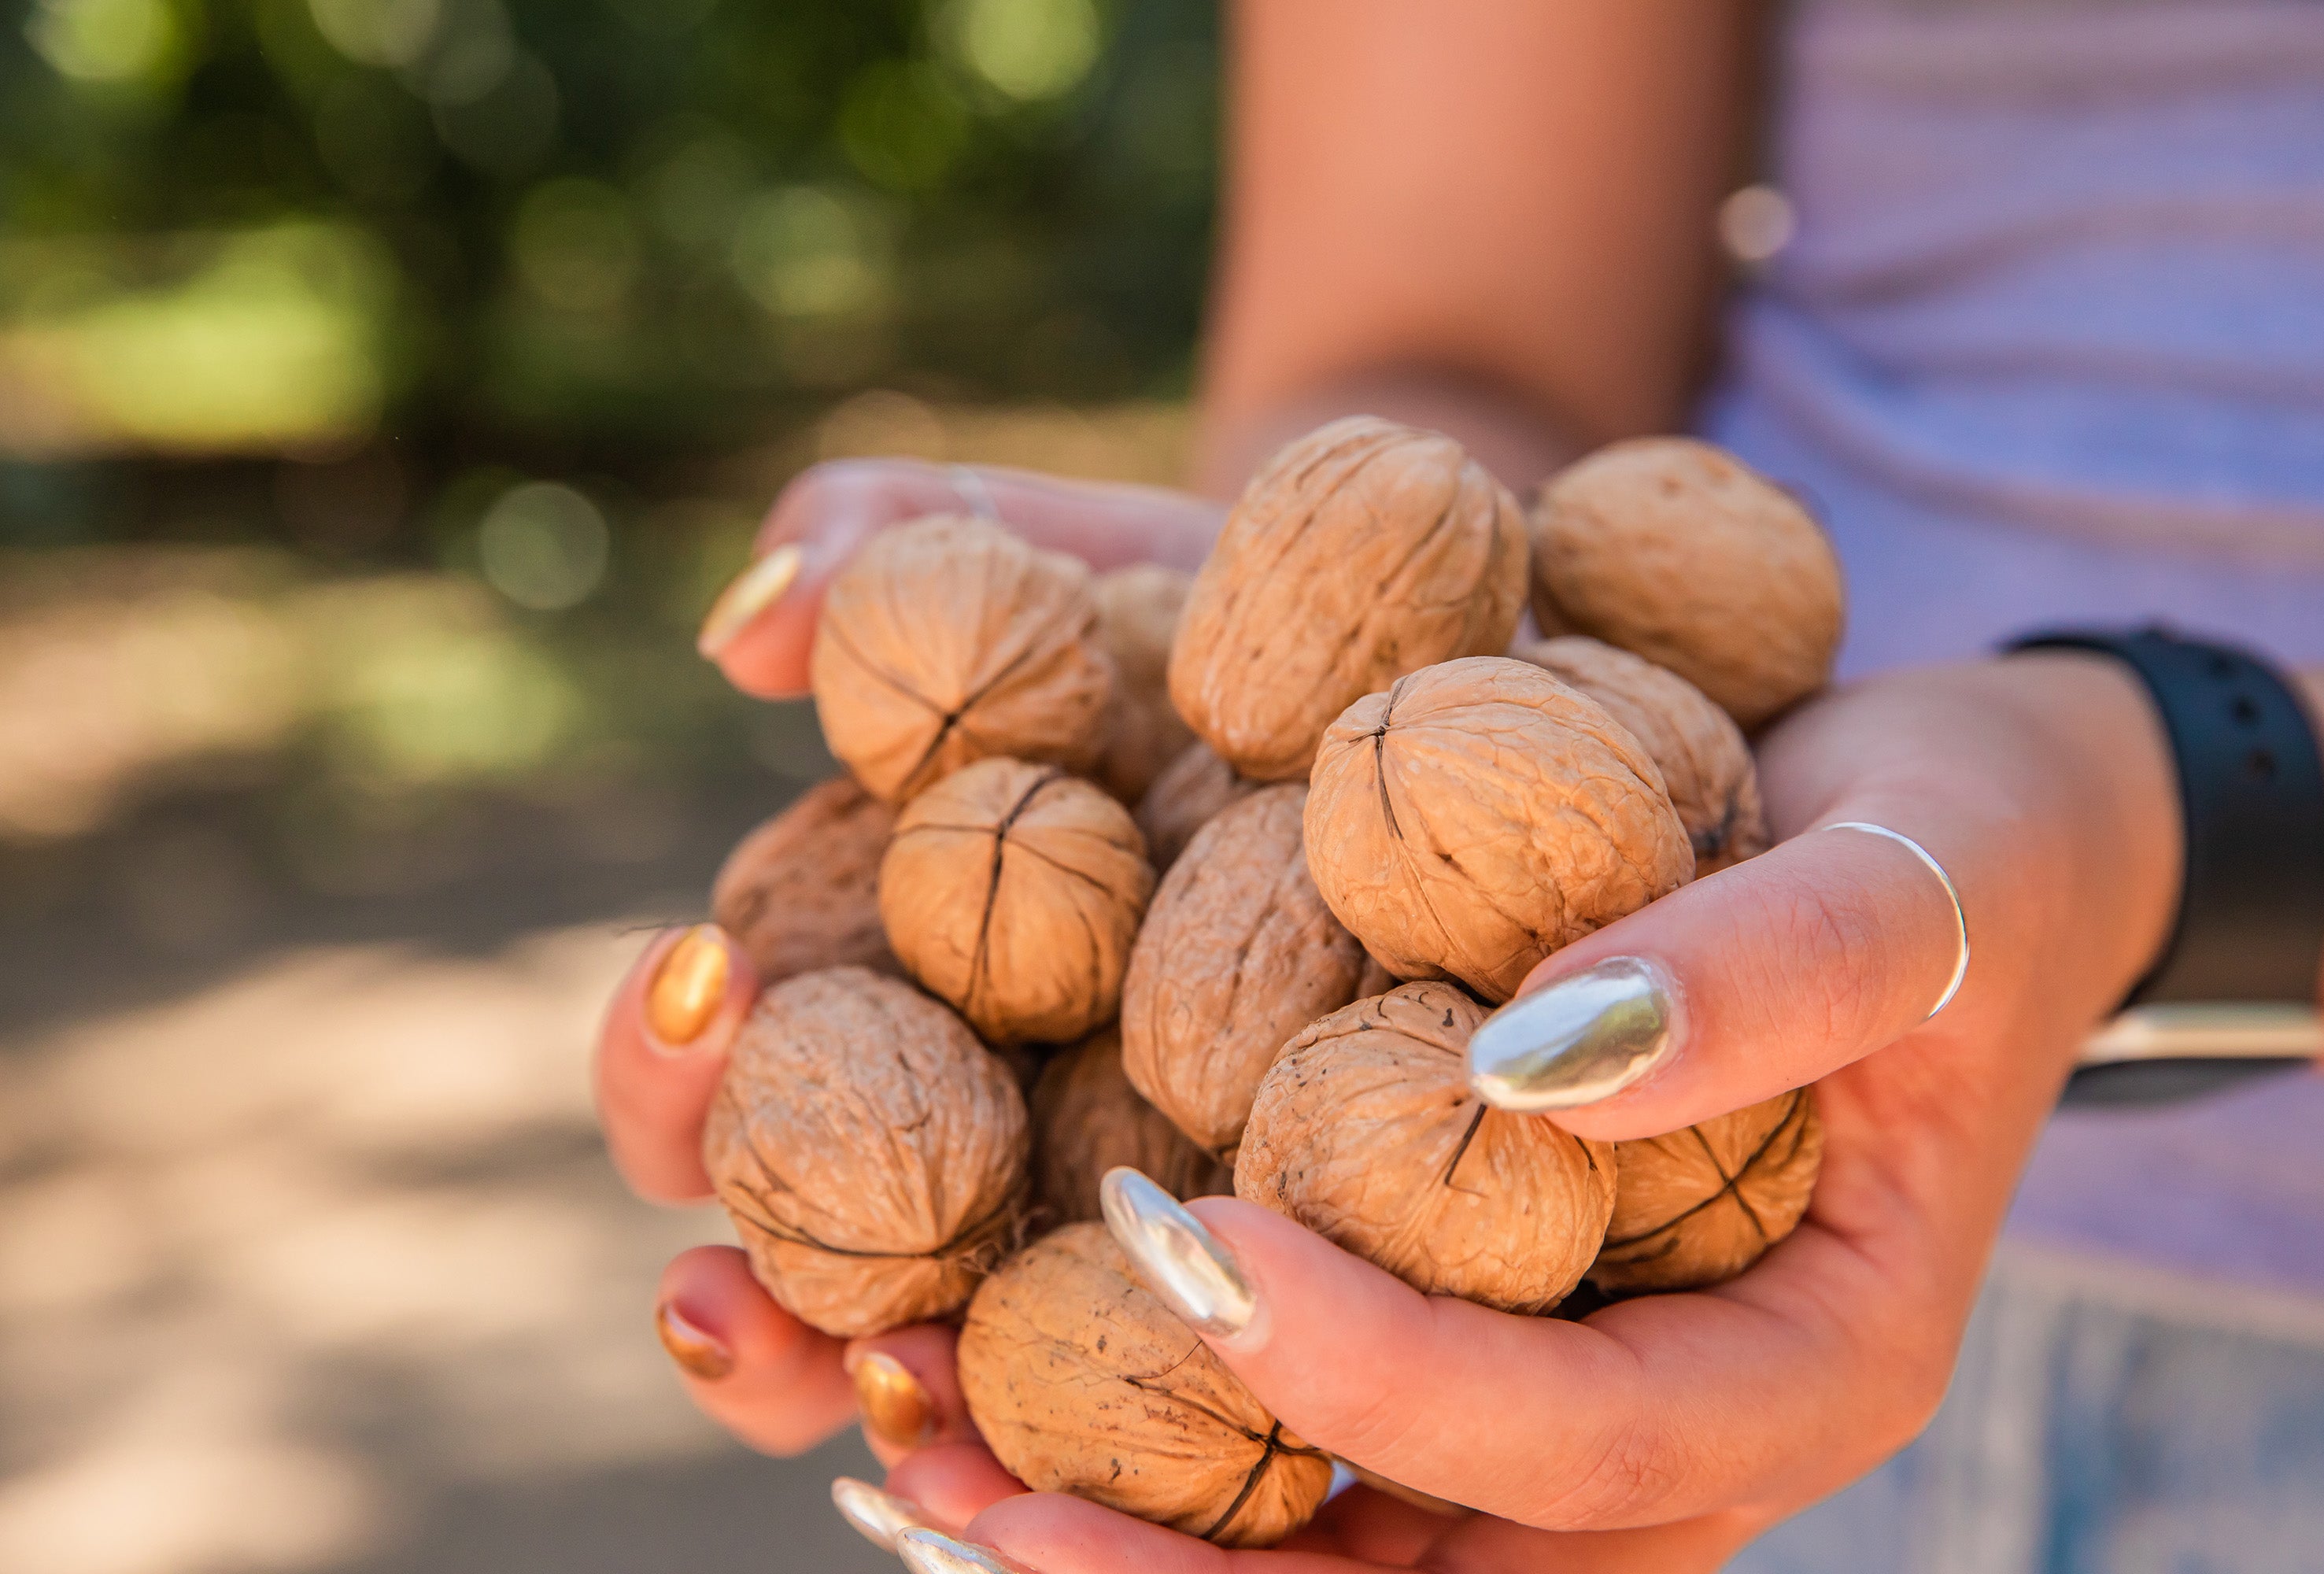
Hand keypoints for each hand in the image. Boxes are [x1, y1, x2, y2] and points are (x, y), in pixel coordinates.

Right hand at [596, 458, 1219, 1464]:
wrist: (1423, 645)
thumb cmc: (1190, 600)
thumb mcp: (1045, 545)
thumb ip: (888, 544)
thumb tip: (751, 629)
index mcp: (877, 983)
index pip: (729, 1073)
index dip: (671, 1070)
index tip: (698, 993)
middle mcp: (976, 1126)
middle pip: (820, 1266)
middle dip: (756, 1305)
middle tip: (727, 1296)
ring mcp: (1122, 1208)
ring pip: (995, 1367)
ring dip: (927, 1410)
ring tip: (913, 1399)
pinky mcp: (1295, 1247)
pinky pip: (1224, 1368)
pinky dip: (1172, 1418)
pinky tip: (1181, 1434)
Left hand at [886, 653, 2183, 1572]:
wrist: (1956, 855)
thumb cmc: (1958, 863)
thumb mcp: (1914, 887)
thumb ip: (1768, 973)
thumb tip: (1533, 1061)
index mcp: (1803, 1365)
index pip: (1581, 1443)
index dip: (1382, 1379)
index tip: (1189, 1245)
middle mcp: (1671, 1430)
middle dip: (1189, 1562)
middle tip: (960, 1480)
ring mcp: (1565, 1395)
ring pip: (1343, 1538)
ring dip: (1126, 1512)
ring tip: (906, 1434)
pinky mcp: (1482, 1320)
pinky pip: (1311, 1425)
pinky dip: (1152, 1403)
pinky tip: (976, 1341)